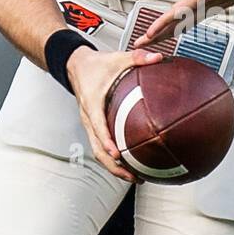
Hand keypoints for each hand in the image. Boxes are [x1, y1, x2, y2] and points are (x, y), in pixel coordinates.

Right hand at [66, 45, 162, 181]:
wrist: (75, 65)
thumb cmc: (94, 65)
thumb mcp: (116, 59)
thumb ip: (137, 58)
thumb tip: (158, 58)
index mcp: (92, 104)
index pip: (98, 127)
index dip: (107, 142)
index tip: (117, 154)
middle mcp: (89, 119)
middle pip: (98, 150)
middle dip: (114, 166)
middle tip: (133, 176)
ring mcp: (90, 125)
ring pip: (99, 152)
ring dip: (114, 167)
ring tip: (134, 177)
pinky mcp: (94, 126)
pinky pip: (102, 146)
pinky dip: (113, 158)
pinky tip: (129, 163)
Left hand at [135, 0, 233, 45]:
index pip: (180, 11)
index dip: (163, 22)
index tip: (149, 32)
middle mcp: (208, 3)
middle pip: (178, 24)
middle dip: (158, 35)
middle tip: (139, 46)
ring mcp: (211, 7)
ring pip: (185, 25)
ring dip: (167, 34)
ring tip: (150, 42)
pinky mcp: (214, 6)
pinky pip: (193, 21)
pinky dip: (180, 28)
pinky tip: (175, 30)